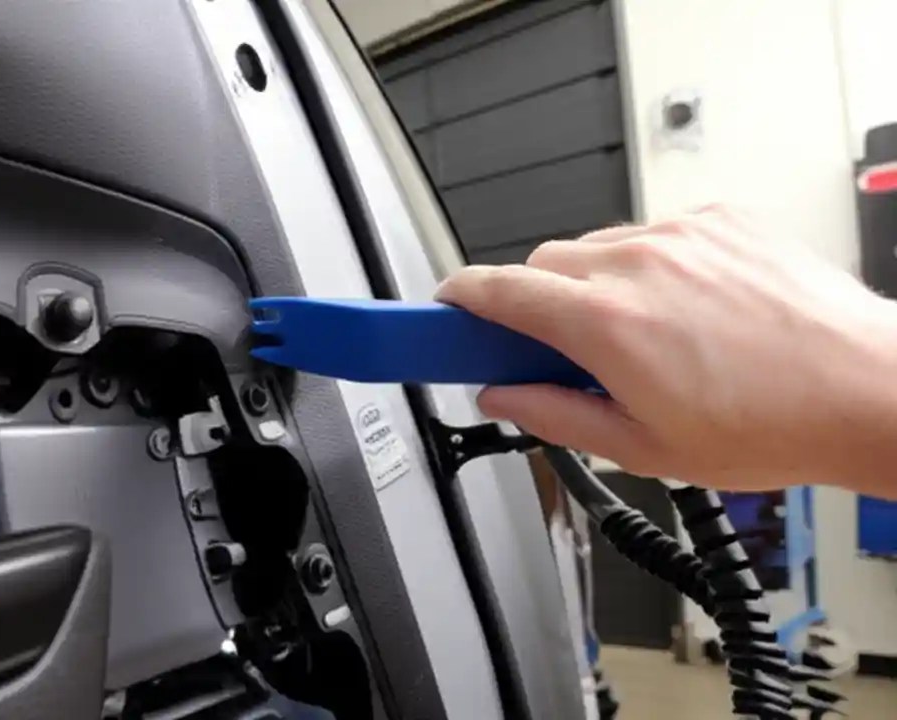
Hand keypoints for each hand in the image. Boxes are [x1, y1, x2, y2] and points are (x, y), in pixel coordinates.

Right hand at [438, 206, 896, 496]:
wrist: (869, 389)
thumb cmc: (774, 423)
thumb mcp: (643, 448)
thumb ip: (553, 416)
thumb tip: (503, 399)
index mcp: (606, 323)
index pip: (496, 290)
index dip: (456, 300)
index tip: (438, 313)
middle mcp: (637, 265)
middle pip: (541, 265)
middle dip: (535, 305)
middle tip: (560, 352)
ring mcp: (681, 235)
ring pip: (596, 248)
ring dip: (593, 285)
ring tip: (638, 338)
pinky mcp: (719, 219)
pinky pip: (653, 234)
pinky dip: (648, 266)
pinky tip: (683, 311)